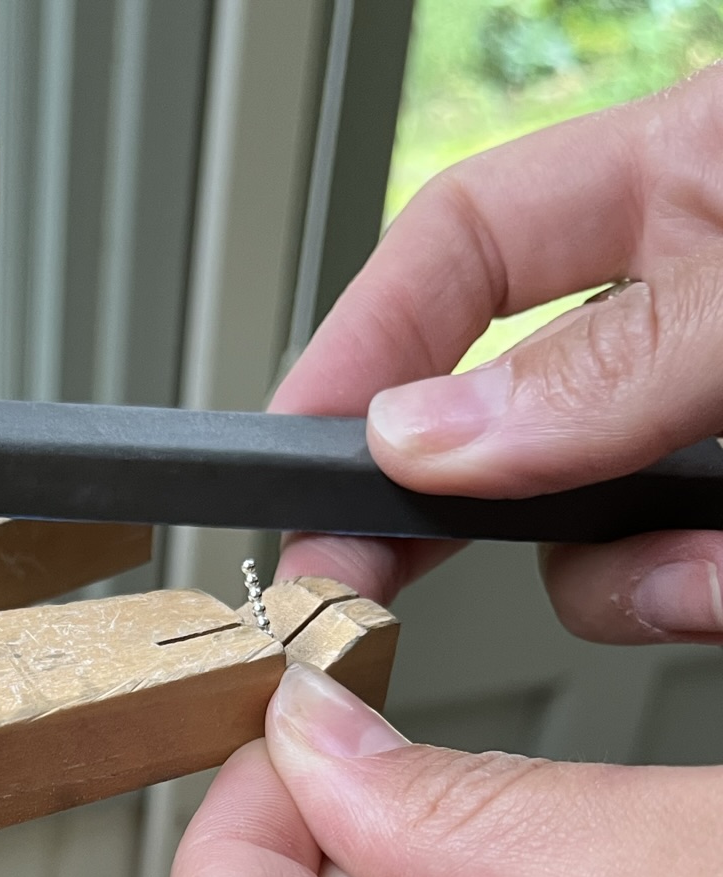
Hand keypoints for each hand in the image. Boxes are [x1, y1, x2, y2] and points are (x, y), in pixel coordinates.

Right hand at [271, 62, 722, 641]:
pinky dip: (694, 600)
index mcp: (689, 183)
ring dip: (624, 578)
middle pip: (502, 424)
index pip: (465, 244)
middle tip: (354, 590)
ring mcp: (719, 430)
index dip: (362, 345)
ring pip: (594, 536)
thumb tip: (427, 437)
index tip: (291, 453)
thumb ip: (607, 363)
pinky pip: (674, 587)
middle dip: (444, 515)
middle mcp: (694, 313)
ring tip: (699, 572)